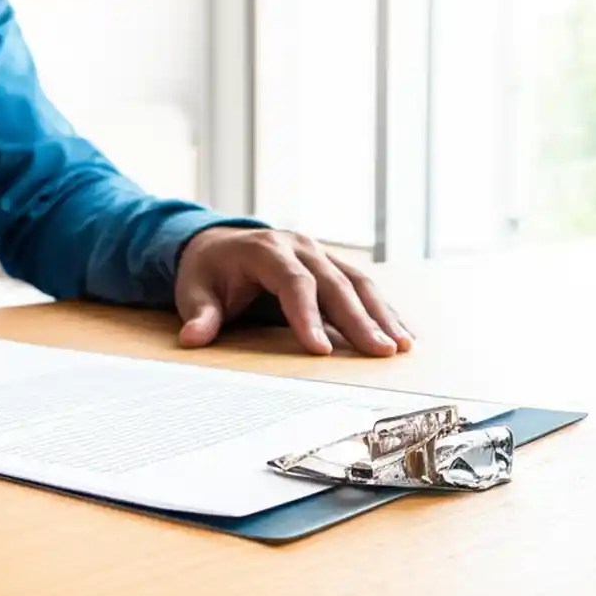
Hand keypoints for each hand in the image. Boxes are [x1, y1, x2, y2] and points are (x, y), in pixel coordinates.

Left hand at [174, 228, 413, 356]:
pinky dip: (383, 310)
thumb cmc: (208, 271)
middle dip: (359, 319)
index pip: (292, 283)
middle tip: (379, 352)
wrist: (218, 243)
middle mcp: (299, 246)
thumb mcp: (193, 290)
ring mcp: (320, 253)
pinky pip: (362, 285)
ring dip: (381, 314)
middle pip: (334, 283)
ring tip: (400, 347)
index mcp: (265, 250)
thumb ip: (199, 314)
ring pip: (357, 282)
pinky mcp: (332, 264)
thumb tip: (193, 338)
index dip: (308, 316)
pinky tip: (402, 335)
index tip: (322, 350)